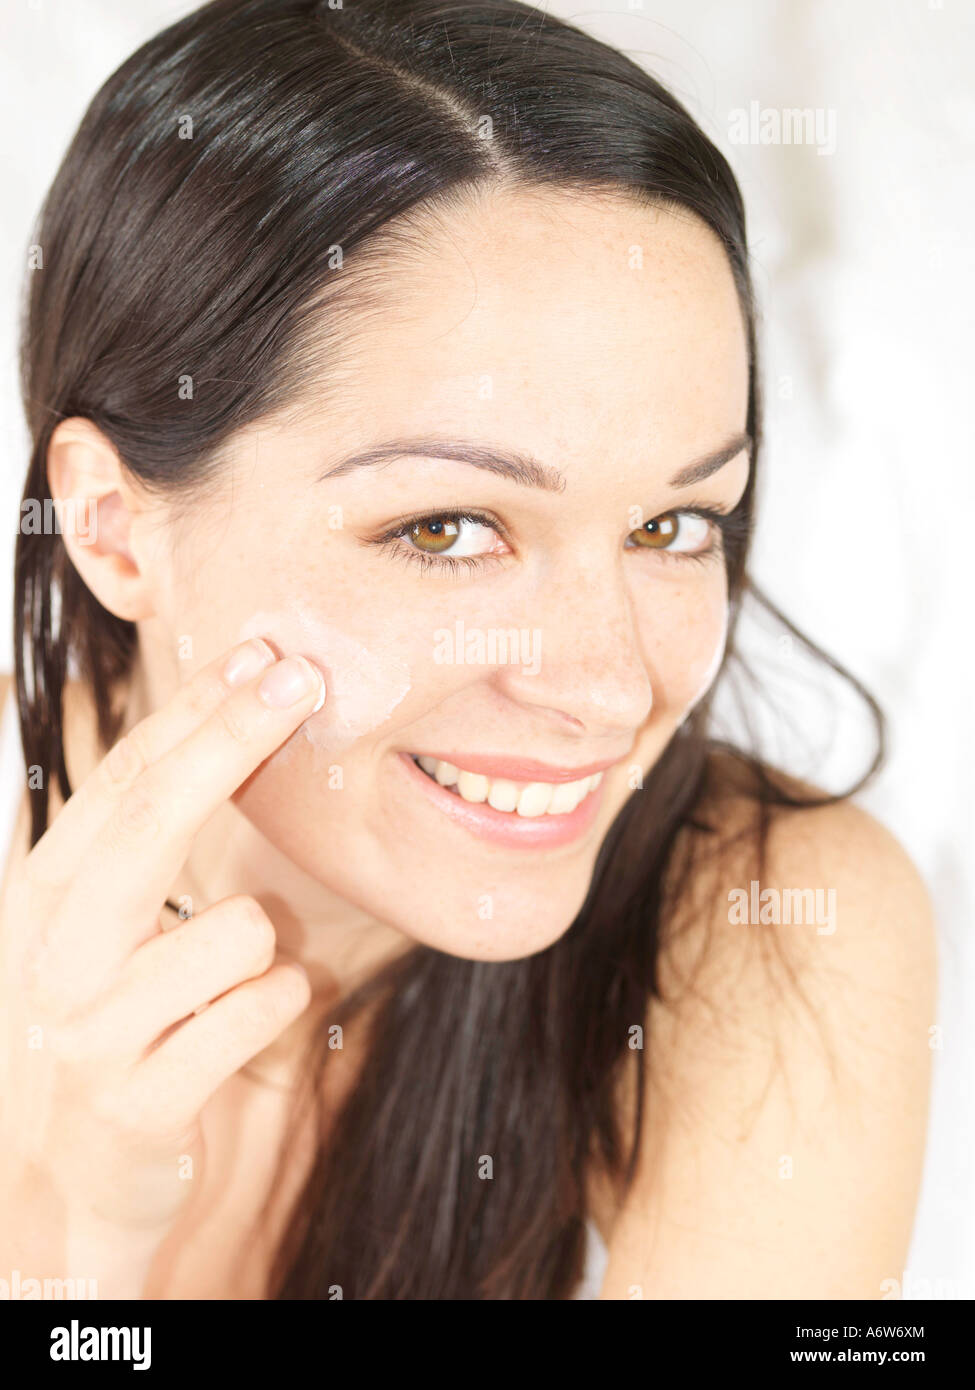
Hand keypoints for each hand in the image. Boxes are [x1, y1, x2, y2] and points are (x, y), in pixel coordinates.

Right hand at [0, 638, 323, 1283]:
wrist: (62, 1178)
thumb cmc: (100, 1022)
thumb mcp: (93, 926)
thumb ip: (140, 832)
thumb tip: (221, 709)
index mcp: (45, 895)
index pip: (125, 783)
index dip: (198, 713)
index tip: (262, 655)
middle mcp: (55, 953)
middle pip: (153, 822)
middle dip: (232, 740)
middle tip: (302, 679)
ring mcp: (91, 1029)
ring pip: (231, 932)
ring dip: (257, 947)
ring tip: (222, 983)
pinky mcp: (141, 1098)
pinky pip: (258, 1012)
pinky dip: (273, 1005)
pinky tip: (239, 1023)